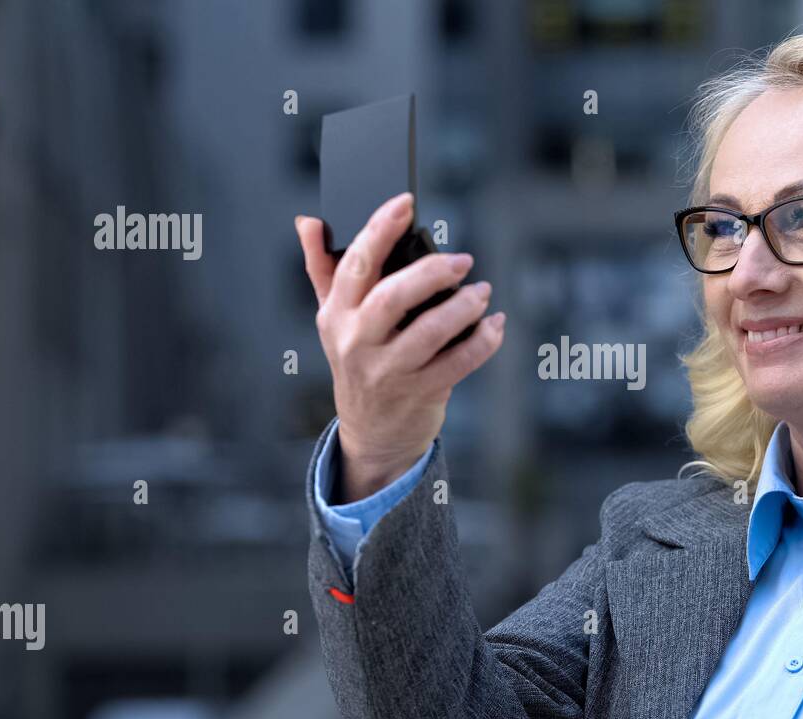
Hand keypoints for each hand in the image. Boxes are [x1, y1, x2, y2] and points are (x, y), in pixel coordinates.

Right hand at [295, 192, 504, 501]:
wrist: (371, 431)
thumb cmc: (358, 359)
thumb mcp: (334, 317)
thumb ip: (323, 267)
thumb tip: (307, 220)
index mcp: (337, 314)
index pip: (356, 264)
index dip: (380, 229)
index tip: (407, 202)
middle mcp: (358, 342)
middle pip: (392, 297)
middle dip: (431, 272)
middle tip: (463, 260)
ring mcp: (389, 371)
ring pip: (430, 332)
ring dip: (464, 307)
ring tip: (482, 291)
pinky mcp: (420, 393)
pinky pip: (459, 362)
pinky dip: (484, 341)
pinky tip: (495, 324)